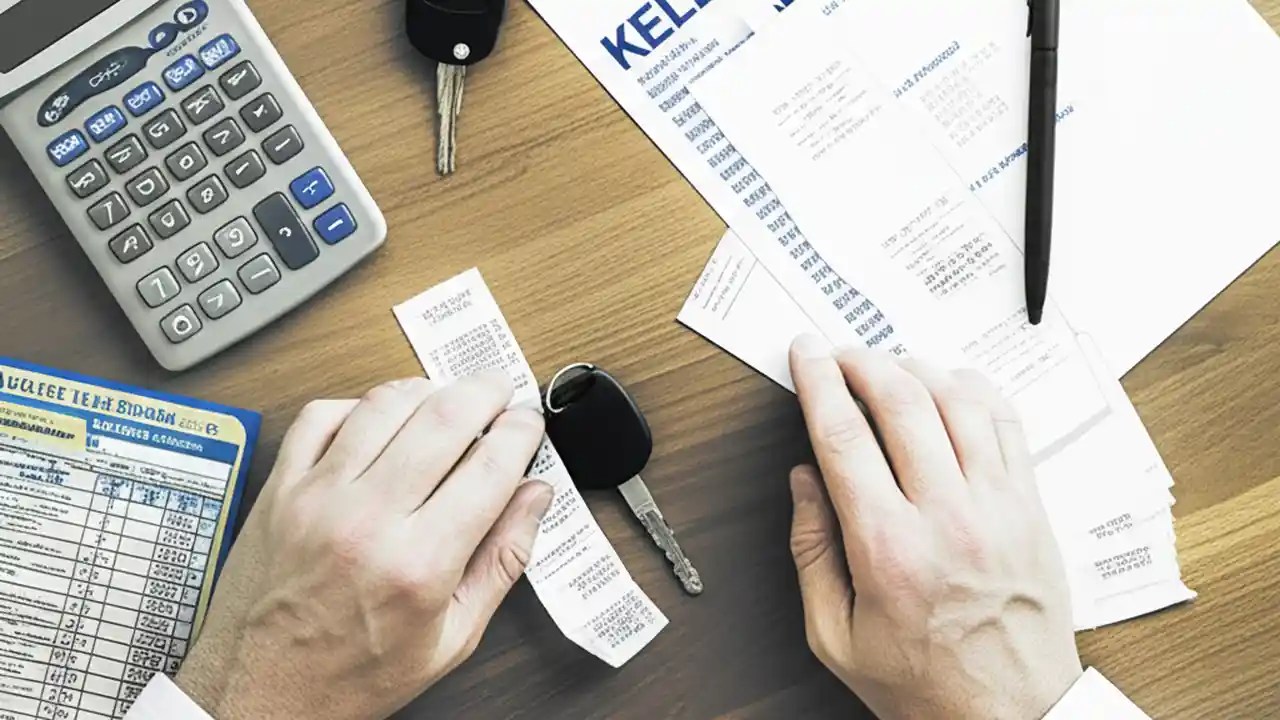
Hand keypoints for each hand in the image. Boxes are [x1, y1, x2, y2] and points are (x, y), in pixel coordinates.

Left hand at [176, 371, 554, 719]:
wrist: (257, 694)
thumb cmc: (349, 675)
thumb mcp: (451, 639)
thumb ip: (502, 562)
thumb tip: (534, 499)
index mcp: (420, 563)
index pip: (491, 466)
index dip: (522, 432)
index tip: (528, 424)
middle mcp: (368, 520)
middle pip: (444, 417)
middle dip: (484, 393)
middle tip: (498, 393)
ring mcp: (319, 497)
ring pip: (384, 404)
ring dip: (426, 390)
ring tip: (445, 400)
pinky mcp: (280, 489)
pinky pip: (320, 415)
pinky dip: (357, 403)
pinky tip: (378, 418)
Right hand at [786, 335, 1082, 719]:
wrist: (1011, 715)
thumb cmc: (925, 684)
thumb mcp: (835, 635)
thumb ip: (811, 551)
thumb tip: (805, 480)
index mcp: (888, 549)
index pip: (845, 437)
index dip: (818, 383)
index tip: (805, 355)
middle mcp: (947, 517)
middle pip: (903, 402)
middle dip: (862, 362)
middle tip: (840, 355)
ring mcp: (997, 508)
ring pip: (958, 401)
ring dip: (917, 368)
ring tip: (890, 368)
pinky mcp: (1030, 508)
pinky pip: (1006, 424)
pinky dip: (974, 390)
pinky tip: (950, 387)